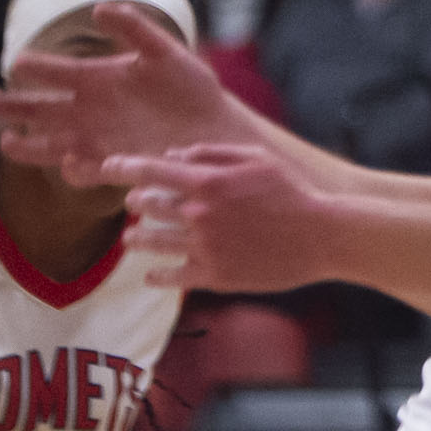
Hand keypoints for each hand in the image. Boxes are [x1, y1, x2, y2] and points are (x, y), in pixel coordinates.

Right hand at [0, 4, 242, 183]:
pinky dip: (76, 168)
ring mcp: (98, 141)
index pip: (55, 73)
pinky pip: (87, 170)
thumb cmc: (192, 87)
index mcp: (97, 80)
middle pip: (40, 109)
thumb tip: (98, 10)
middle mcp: (89, 112)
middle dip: (12, 105)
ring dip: (29, 145)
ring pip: (51, 145)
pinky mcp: (115, 167)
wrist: (216, 128)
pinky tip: (69, 161)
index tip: (17, 63)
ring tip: (8, 142)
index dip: (35, 68)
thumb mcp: (166, 52)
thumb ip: (136, 29)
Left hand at [102, 144, 345, 292]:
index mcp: (207, 182)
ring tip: (132, 239)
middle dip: (136, 203)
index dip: (123, 167)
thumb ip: (211, 153)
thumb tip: (173, 155)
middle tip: (134, 205)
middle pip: (147, 206)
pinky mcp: (216, 276)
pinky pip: (173, 277)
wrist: (323, 237)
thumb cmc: (292, 192)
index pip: (150, 171)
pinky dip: (157, 276)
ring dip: (138, 239)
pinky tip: (151, 275)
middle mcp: (199, 214)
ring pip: (154, 242)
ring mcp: (205, 247)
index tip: (107, 167)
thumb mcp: (255, 158)